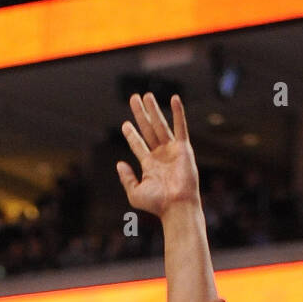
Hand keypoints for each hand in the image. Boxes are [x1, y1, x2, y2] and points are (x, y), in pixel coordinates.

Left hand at [117, 93, 200, 217]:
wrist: (176, 206)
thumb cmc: (157, 204)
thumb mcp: (135, 193)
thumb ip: (126, 178)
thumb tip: (119, 164)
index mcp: (149, 165)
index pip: (138, 145)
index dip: (131, 134)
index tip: (125, 124)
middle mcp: (161, 155)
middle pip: (148, 130)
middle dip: (140, 114)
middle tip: (133, 99)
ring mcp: (172, 151)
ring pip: (160, 125)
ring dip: (153, 110)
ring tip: (146, 95)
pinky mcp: (183, 148)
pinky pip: (180, 127)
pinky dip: (178, 113)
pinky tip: (174, 99)